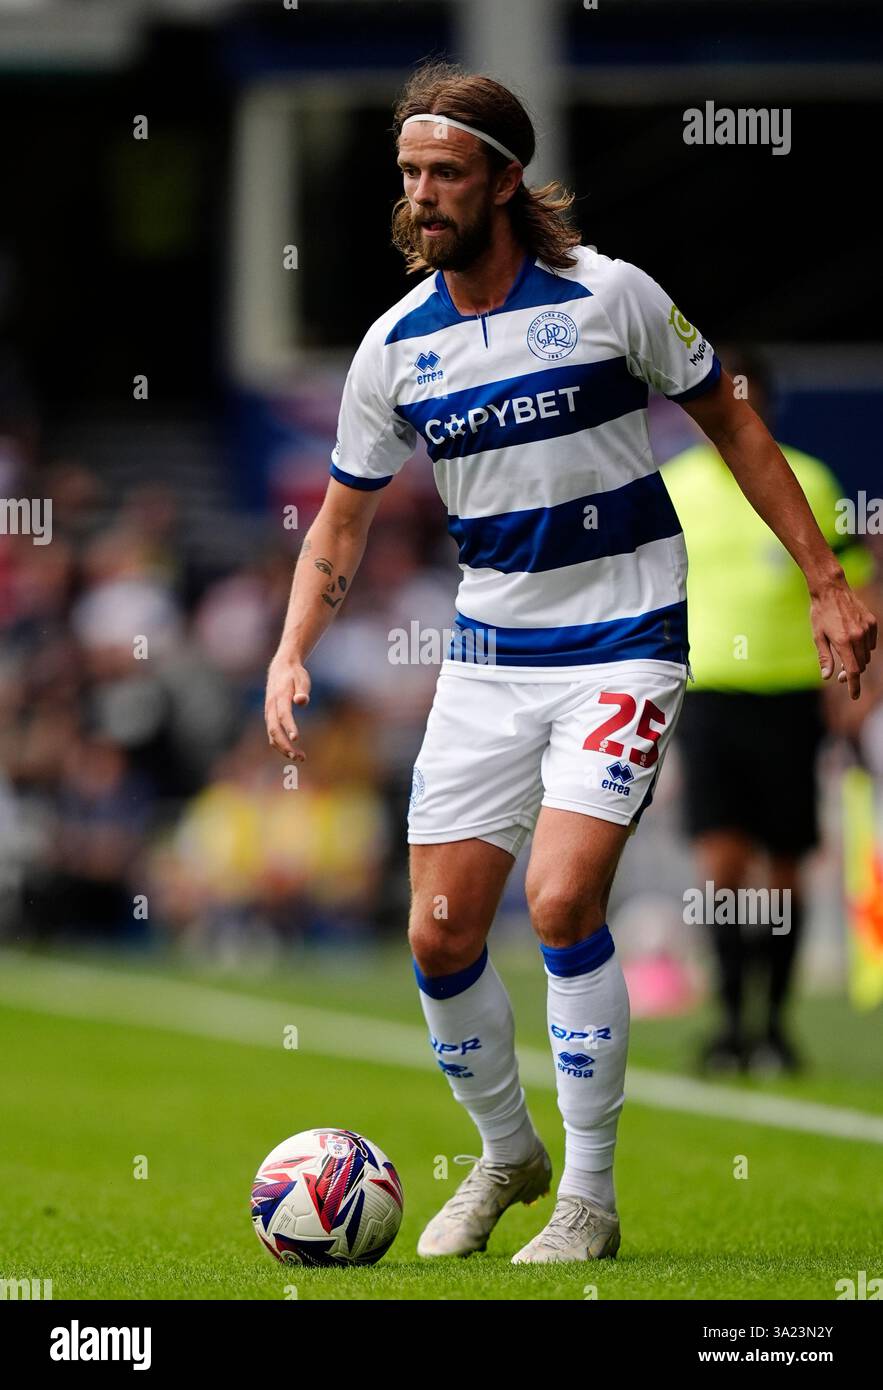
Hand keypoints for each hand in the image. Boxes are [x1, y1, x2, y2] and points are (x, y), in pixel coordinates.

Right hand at [265, 657, 310, 758]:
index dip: (289, 726)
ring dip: (283, 747)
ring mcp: (269, 712)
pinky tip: (292, 750)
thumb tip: (301, 701)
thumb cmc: (295, 674)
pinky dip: (280, 744)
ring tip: (299, 757)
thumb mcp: (302, 678)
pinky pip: (272, 733)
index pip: (283, 714)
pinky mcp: (270, 716)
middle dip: (285, 744)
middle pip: (274, 729)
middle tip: (299, 756)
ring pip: (272, 734)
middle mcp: (271, 706)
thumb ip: (302, 690)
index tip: (296, 738)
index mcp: (280, 696)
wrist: (280, 667)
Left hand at [811, 576, 876, 699]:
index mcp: (843, 642)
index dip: (854, 685)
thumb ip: (825, 658)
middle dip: (851, 673)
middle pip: (860, 665)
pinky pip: (871, 643)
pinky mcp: (872, 623)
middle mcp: (858, 636)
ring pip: (867, 655)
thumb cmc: (820, 613)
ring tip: (844, 656)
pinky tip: (853, 643)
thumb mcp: (818, 637)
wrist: (831, 590)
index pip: (852, 671)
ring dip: (857, 660)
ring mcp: (867, 629)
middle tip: (839, 675)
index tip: (854, 696)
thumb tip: (827, 676)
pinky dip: (864, 648)